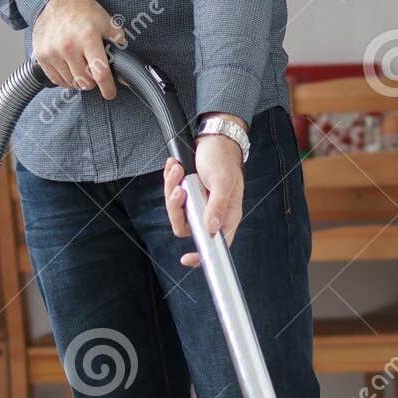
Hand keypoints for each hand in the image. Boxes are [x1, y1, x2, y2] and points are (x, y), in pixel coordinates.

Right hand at [31, 0, 126, 97]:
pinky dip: (66, 79)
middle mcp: (68, 46)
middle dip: (93, 81)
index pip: (100, 72)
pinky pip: (56, 80)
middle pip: (85, 81)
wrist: (57, 0)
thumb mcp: (108, 24)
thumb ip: (119, 47)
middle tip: (94, 72)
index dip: (108, 88)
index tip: (110, 93)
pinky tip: (70, 68)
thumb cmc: (85, 12)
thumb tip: (126, 72)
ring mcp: (52, 52)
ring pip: (71, 83)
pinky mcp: (41, 55)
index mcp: (88, 37)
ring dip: (79, 80)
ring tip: (81, 66)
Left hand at [163, 132, 244, 267]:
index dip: (202, 254)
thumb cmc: (223, 159)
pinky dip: (170, 180)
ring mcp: (198, 203)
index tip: (187, 259)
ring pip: (177, 209)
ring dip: (172, 188)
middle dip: (177, 208)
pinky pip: (173, 195)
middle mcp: (211, 212)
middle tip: (179, 189)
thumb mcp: (222, 181)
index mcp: (226, 214)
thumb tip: (211, 228)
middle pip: (186, 225)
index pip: (216, 243)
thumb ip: (217, 205)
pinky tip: (175, 166)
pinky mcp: (188, 192)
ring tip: (177, 169)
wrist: (215, 139)